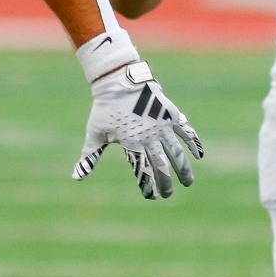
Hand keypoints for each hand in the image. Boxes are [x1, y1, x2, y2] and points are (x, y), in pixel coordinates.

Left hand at [72, 61, 203, 199]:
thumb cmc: (105, 108)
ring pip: (176, 152)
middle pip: (162, 166)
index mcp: (132, 144)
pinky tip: (199, 155)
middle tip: (168, 195)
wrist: (119, 79)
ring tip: (188, 183)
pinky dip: (194, 143)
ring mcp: (162, 125)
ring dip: (183, 169)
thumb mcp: (95, 133)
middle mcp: (150, 137)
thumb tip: (76, 177)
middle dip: (166, 183)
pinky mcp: (170, 114)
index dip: (148, 186)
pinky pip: (186, 131)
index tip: (152, 197)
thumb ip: (89, 157)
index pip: (143, 171)